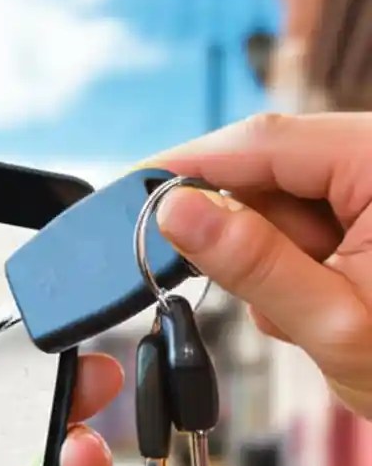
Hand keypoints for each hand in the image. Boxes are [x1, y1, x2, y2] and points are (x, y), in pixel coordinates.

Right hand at [150, 113, 371, 415]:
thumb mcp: (334, 323)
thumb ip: (250, 261)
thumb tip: (174, 211)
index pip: (267, 142)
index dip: (189, 165)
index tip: (131, 189)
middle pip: (272, 164)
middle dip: (238, 226)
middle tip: (218, 279)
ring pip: (284, 194)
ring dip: (268, 251)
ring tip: (299, 313)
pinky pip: (309, 216)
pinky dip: (293, 260)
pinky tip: (316, 301)